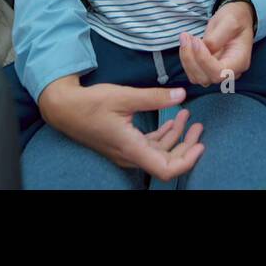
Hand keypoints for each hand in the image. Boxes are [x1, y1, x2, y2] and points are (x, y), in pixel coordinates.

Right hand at [38, 77, 204, 180]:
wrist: (64, 108)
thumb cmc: (90, 104)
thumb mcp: (124, 97)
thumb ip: (154, 97)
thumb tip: (181, 95)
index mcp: (131, 148)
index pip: (166, 170)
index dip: (187, 161)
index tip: (200, 145)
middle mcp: (130, 155)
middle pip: (166, 161)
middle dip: (186, 145)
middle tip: (199, 126)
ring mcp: (126, 151)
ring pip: (158, 152)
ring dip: (175, 137)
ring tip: (188, 117)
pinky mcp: (123, 143)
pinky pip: (148, 145)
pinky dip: (163, 135)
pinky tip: (171, 120)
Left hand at [180, 0, 254, 86]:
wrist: (236, 18)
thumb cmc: (235, 19)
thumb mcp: (230, 21)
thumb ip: (218, 37)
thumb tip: (206, 48)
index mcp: (240, 61)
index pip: (219, 72)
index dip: (204, 60)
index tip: (196, 40)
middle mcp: (230, 72)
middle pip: (206, 78)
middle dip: (191, 59)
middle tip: (186, 36)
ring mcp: (218, 72)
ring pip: (196, 77)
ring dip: (186, 58)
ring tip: (185, 37)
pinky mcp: (207, 69)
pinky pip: (192, 71)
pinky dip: (185, 58)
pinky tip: (186, 42)